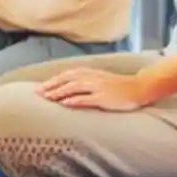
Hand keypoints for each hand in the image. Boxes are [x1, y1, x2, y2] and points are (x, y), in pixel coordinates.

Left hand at [36, 68, 153, 110]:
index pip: (66, 75)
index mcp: (89, 73)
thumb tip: (67, 90)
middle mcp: (91, 78)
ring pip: (73, 88)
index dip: (52, 81)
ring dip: (58, 92)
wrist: (139, 88)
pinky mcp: (103, 97)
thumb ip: (84, 82)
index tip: (39, 88)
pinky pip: (86, 98)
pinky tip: (64, 103)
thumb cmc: (118, 86)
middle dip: (50, 86)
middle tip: (37, 93)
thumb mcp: (99, 80)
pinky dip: (74, 100)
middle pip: (66, 80)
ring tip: (47, 98)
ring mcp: (97, 87)